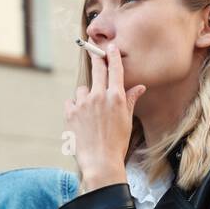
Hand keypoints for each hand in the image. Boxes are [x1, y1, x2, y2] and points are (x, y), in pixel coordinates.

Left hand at [65, 43, 145, 190]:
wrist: (100, 161)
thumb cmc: (117, 143)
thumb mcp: (127, 120)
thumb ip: (130, 100)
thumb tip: (139, 87)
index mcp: (116, 97)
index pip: (115, 70)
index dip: (112, 56)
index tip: (109, 47)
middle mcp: (99, 96)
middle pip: (97, 70)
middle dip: (97, 59)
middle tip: (94, 51)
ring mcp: (83, 103)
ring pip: (83, 89)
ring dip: (86, 95)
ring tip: (90, 113)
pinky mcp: (70, 112)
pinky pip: (71, 102)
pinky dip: (75, 107)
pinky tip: (80, 118)